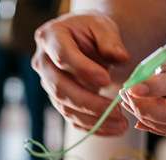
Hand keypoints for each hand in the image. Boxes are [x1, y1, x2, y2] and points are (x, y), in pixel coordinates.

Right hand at [32, 12, 131, 134]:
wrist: (83, 39)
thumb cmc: (91, 30)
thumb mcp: (102, 26)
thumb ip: (111, 41)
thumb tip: (122, 58)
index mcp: (50, 37)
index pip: (63, 57)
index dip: (83, 70)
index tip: (107, 80)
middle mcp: (43, 63)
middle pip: (61, 89)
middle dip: (89, 103)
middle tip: (116, 110)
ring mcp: (49, 85)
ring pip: (66, 108)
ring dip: (94, 120)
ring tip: (121, 123)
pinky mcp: (59, 101)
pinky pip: (73, 119)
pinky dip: (94, 127)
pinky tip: (114, 128)